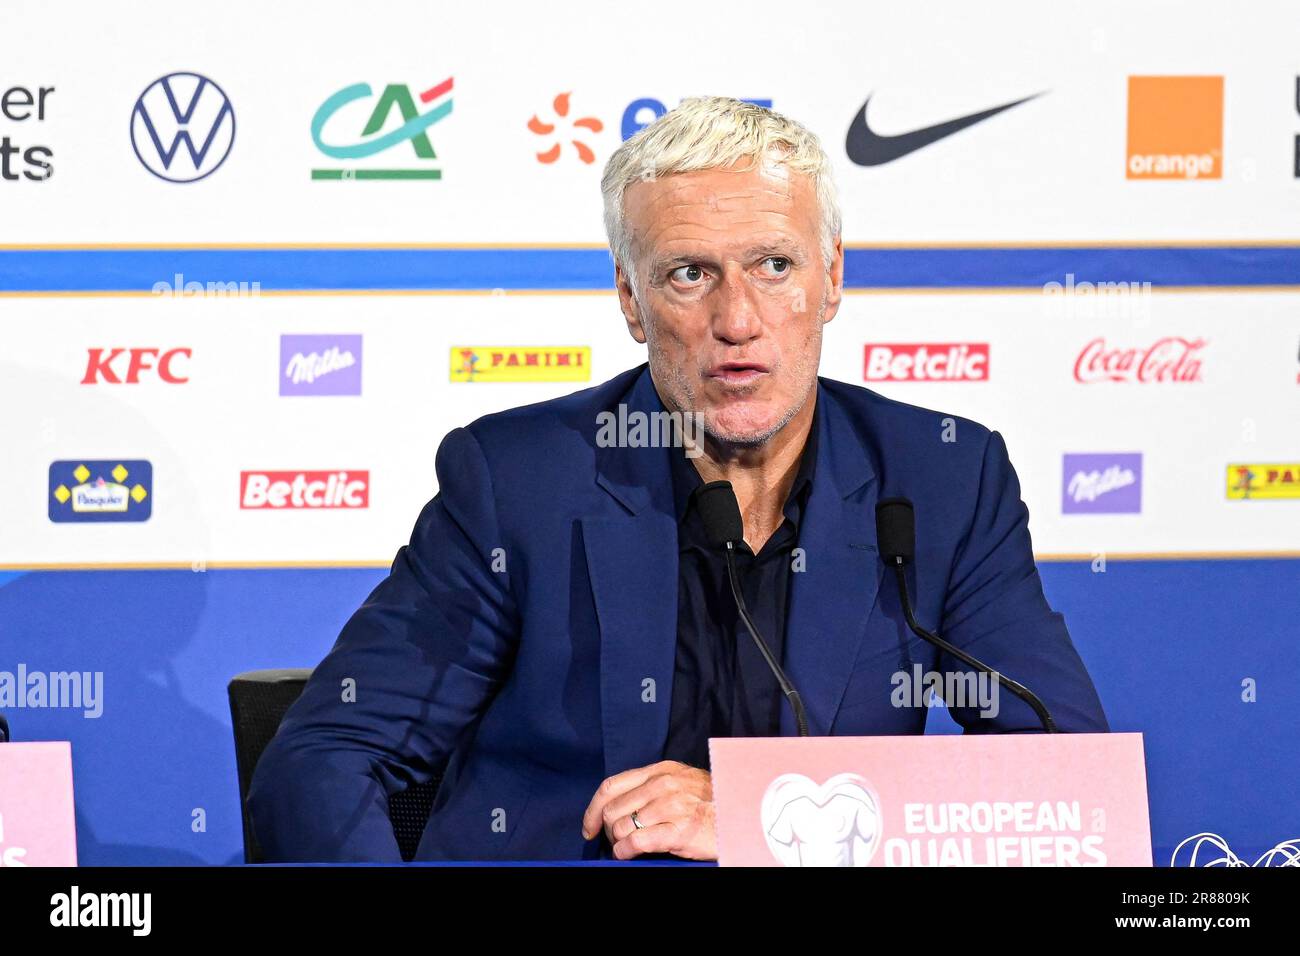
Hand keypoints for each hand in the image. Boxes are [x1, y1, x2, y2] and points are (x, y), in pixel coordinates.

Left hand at [581, 760, 716, 860]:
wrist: (741, 814)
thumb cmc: (710, 801)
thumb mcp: (681, 781)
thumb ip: (652, 785)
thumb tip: (621, 804)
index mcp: (660, 771)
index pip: (611, 786)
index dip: (593, 808)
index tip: (589, 826)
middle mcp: (662, 785)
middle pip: (613, 809)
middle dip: (607, 830)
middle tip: (615, 841)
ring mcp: (670, 807)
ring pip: (621, 827)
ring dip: (618, 842)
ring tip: (627, 848)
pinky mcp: (678, 830)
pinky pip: (636, 842)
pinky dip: (625, 852)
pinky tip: (628, 855)